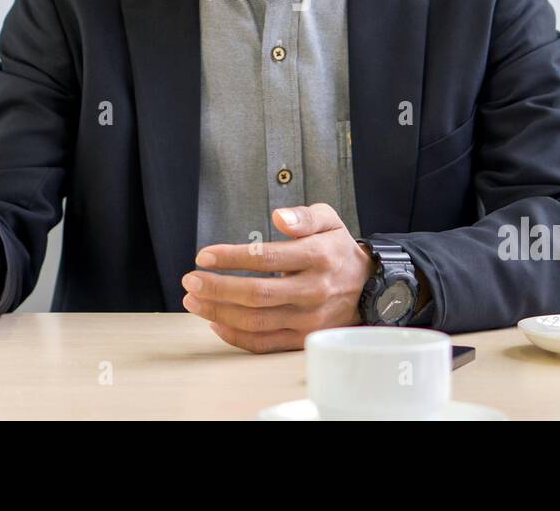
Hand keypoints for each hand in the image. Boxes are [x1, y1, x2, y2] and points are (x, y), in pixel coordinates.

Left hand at [180, 203, 374, 353]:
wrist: (370, 287)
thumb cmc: (339, 251)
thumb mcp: (330, 220)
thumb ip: (304, 216)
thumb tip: (280, 218)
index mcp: (318, 257)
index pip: (266, 258)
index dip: (231, 257)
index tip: (204, 256)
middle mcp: (313, 290)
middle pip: (256, 294)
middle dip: (217, 287)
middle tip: (190, 280)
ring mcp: (309, 319)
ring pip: (256, 321)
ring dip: (218, 312)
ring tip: (193, 300)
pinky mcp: (303, 339)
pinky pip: (264, 343)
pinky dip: (235, 335)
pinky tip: (214, 322)